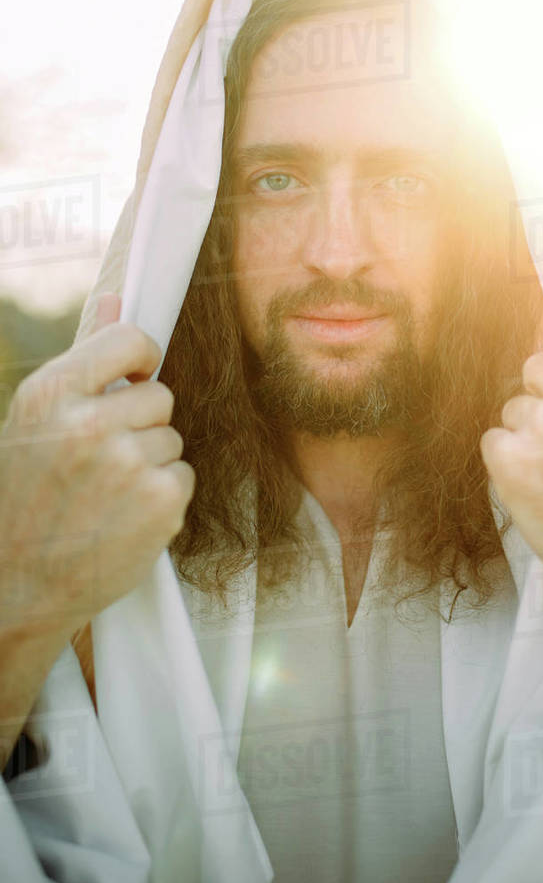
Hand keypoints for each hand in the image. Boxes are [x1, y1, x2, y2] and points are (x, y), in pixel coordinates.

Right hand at [0, 293, 195, 644]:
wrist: (19, 583)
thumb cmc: (27, 495)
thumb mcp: (37, 420)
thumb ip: (83, 361)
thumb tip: (117, 299)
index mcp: (51, 393)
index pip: (130, 340)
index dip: (141, 360)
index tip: (133, 381)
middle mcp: (88, 424)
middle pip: (160, 396)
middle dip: (141, 424)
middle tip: (101, 461)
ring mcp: (127, 463)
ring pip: (172, 438)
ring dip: (151, 463)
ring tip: (107, 493)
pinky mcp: (160, 501)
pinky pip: (183, 475)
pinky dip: (163, 497)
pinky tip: (124, 517)